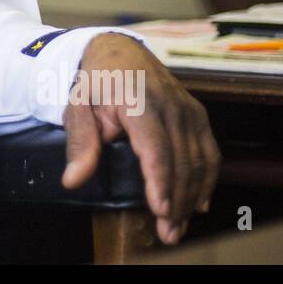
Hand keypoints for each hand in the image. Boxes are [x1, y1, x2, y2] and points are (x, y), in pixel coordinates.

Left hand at [60, 32, 218, 245]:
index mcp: (139, 100)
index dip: (161, 181)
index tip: (161, 209)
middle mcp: (170, 105)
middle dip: (177, 199)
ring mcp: (188, 109)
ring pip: (200, 159)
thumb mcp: (77, 106)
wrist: (118, 50)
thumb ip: (80, 143)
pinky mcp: (197, 114)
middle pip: (182, 160)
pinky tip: (198, 203)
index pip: (156, 147)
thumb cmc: (96, 81)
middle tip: (168, 232)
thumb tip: (73, 179)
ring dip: (192, 196)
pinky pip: (209, 151)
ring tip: (178, 226)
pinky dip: (207, 179)